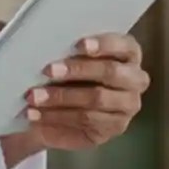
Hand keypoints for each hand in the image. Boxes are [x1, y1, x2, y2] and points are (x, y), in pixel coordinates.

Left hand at [8, 33, 149, 157]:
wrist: (59, 109)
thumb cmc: (67, 72)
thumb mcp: (67, 56)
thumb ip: (67, 47)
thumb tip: (46, 40)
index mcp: (129, 53)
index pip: (124, 45)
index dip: (104, 44)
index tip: (79, 44)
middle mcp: (135, 79)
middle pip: (111, 72)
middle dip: (77, 70)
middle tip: (48, 70)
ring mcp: (128, 106)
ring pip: (96, 99)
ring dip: (61, 97)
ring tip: (34, 96)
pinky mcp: (114, 127)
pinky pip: (86, 121)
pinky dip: (57, 116)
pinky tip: (36, 113)